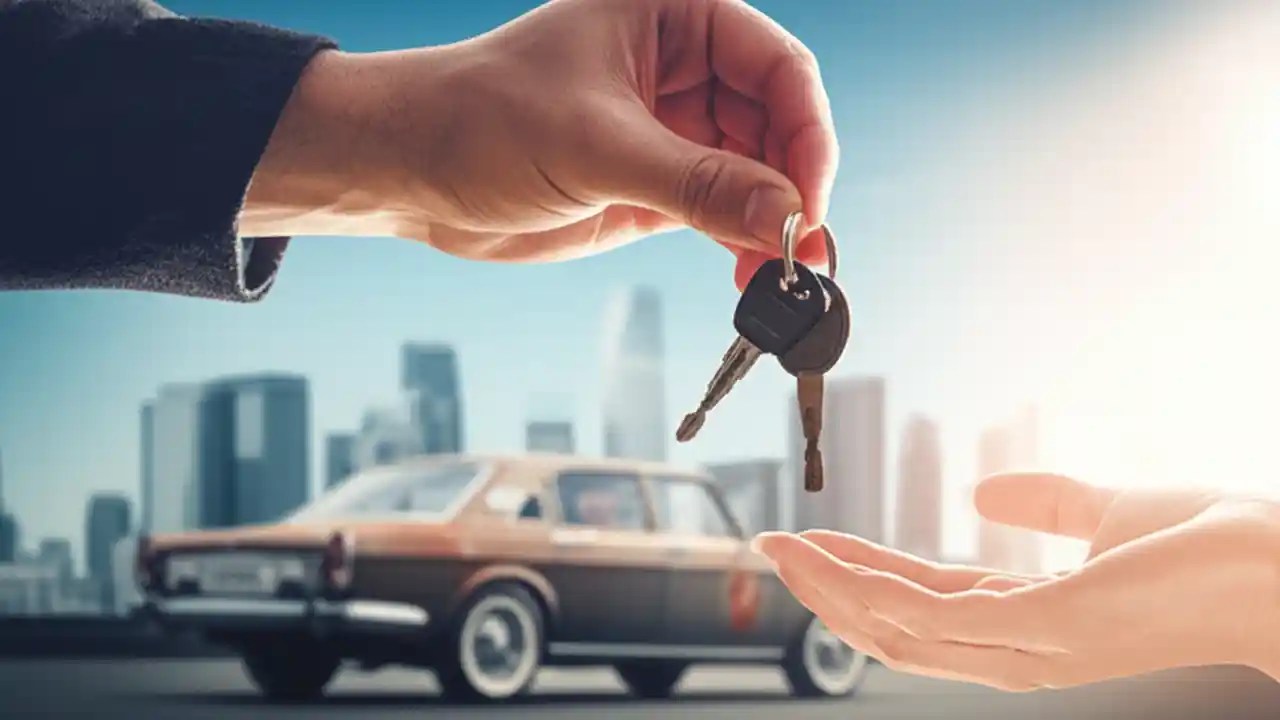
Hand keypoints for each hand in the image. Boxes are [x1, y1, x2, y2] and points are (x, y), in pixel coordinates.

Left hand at [241, 0, 837, 289]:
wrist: (411, 171)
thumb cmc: (477, 118)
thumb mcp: (593, 143)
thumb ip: (695, 181)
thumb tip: (784, 217)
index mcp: (673, 17)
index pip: (777, 67)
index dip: (805, 133)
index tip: (808, 200)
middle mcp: (680, 67)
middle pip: (777, 125)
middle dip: (793, 188)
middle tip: (802, 251)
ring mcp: (671, 128)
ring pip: (755, 174)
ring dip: (772, 224)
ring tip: (780, 276)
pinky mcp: (656, 182)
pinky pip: (721, 210)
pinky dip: (741, 243)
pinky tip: (750, 276)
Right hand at [754, 473, 1279, 691]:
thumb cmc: (1214, 548)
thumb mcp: (1107, 513)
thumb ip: (1047, 503)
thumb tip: (983, 493)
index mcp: (1032, 621)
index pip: (925, 605)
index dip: (862, 574)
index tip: (812, 542)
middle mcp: (1023, 648)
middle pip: (898, 629)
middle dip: (828, 591)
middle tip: (769, 549)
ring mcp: (1033, 647)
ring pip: (902, 631)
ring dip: (833, 591)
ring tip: (783, 552)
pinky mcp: (1048, 627)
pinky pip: (937, 617)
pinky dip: (875, 590)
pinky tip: (835, 560)